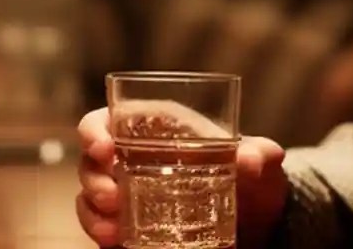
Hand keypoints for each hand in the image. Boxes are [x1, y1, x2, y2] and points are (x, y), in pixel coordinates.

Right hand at [76, 107, 289, 248]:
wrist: (259, 223)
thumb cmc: (255, 178)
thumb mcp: (262, 163)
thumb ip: (261, 155)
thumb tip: (252, 159)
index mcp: (161, 128)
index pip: (112, 117)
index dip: (96, 129)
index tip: (104, 149)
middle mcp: (137, 156)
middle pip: (93, 158)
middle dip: (94, 177)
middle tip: (112, 197)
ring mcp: (131, 189)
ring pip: (90, 192)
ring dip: (93, 209)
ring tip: (113, 229)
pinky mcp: (131, 221)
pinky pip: (101, 223)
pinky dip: (100, 231)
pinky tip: (114, 241)